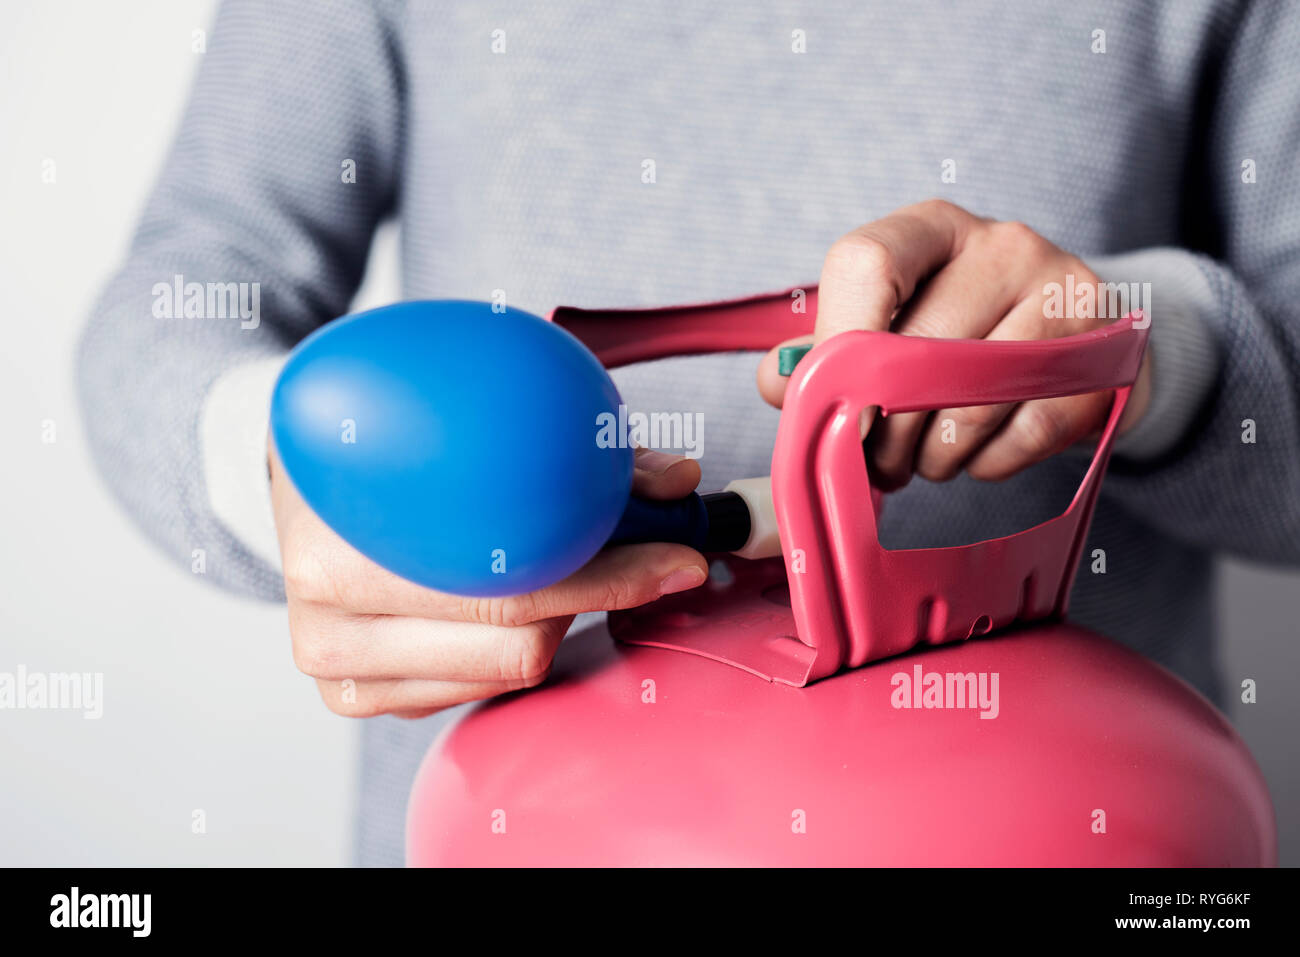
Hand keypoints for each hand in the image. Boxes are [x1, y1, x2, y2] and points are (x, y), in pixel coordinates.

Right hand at [270, 444, 707, 718]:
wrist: (293, 476)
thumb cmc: (384, 448)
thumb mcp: (459, 426)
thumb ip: (575, 454)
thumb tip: (679, 482)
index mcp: (335, 557)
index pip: (507, 588)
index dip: (607, 571)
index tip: (676, 552)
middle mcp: (329, 627)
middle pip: (517, 641)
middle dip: (594, 595)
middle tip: (642, 556)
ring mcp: (341, 672)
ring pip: (506, 670)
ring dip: (557, 620)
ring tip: (566, 564)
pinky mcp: (357, 697)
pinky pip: (477, 686)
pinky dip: (516, 643)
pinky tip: (516, 598)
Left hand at [758, 199, 1151, 488]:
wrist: (1069, 338)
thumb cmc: (958, 331)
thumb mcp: (889, 322)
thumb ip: (824, 350)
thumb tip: (777, 381)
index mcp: (930, 228)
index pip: (866, 264)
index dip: (838, 344)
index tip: (830, 407)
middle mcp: (1001, 243)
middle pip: (917, 348)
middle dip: (885, 431)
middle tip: (879, 464)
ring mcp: (1062, 290)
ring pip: (973, 399)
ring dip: (936, 455)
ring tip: (928, 459)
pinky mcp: (1105, 349)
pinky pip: (1031, 430)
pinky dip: (993, 462)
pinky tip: (982, 454)